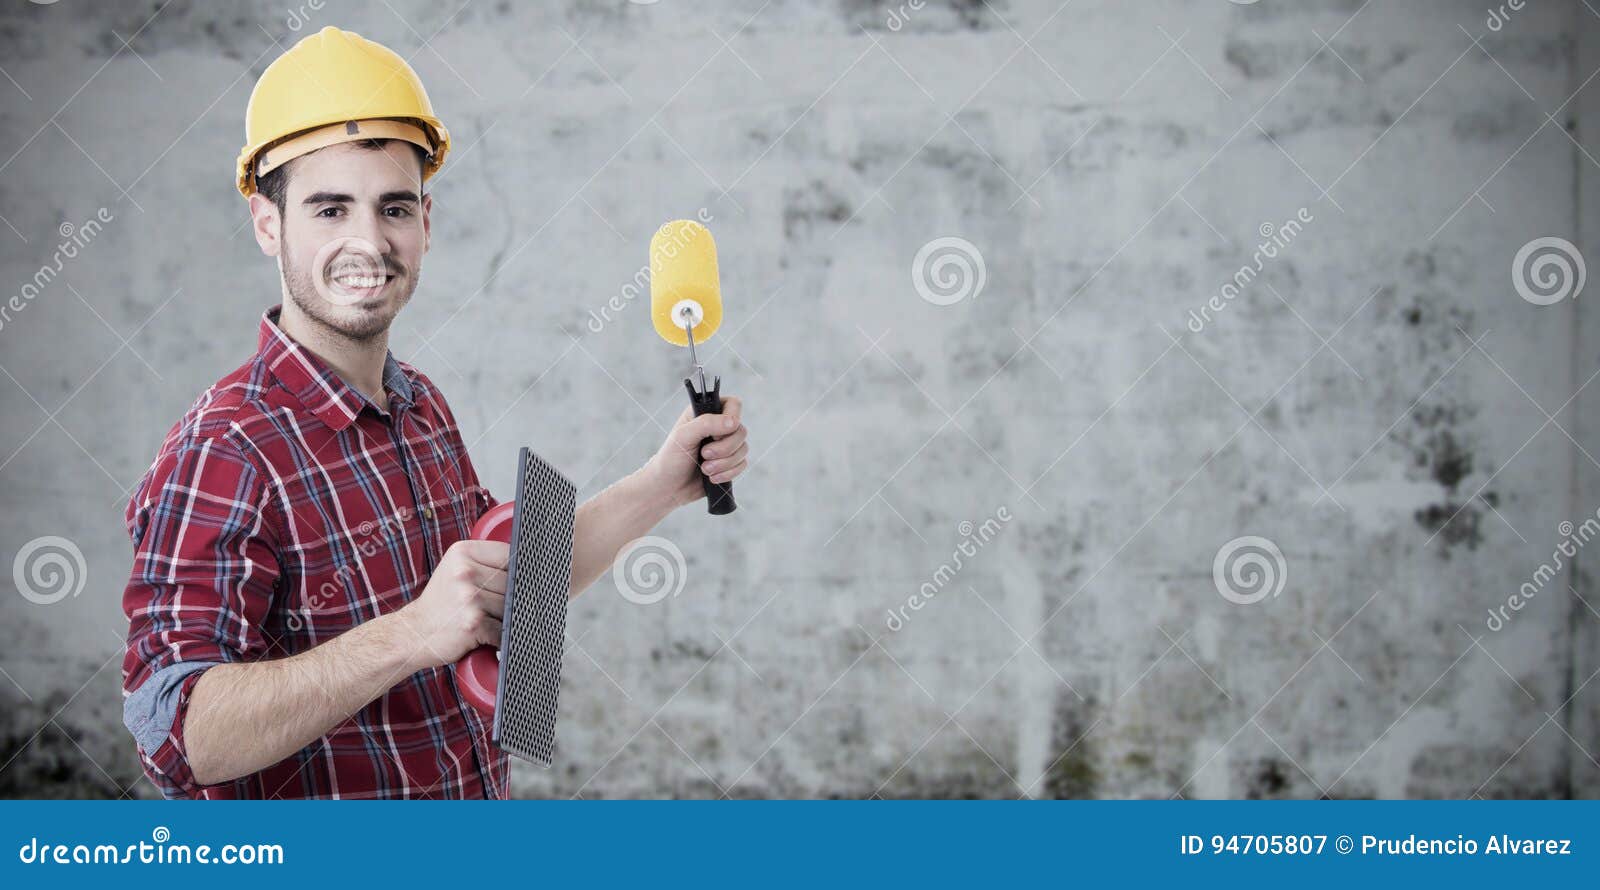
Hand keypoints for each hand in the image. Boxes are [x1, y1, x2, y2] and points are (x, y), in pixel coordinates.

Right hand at [395, 538, 507, 669]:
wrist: (414, 633)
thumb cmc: (441, 602)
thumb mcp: (456, 570)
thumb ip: (486, 563)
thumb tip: (527, 567)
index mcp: (462, 552)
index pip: (509, 555)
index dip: (515, 571)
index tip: (508, 581)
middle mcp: (465, 572)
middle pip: (513, 582)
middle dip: (508, 597)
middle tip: (487, 606)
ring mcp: (469, 597)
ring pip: (510, 606)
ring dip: (503, 618)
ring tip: (482, 618)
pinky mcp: (474, 623)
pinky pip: (503, 629)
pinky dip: (498, 636)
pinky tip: (481, 633)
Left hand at [642, 395, 748, 508]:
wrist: (669, 488)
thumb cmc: (671, 459)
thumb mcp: (683, 436)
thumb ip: (707, 424)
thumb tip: (733, 422)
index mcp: (705, 413)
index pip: (733, 405)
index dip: (731, 419)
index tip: (714, 435)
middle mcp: (718, 428)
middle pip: (741, 430)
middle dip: (724, 448)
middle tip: (704, 455)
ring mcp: (725, 446)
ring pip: (743, 449)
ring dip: (724, 463)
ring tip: (705, 469)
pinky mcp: (729, 463)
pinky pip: (742, 465)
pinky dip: (728, 473)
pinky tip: (711, 477)